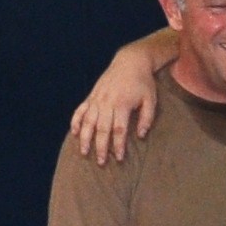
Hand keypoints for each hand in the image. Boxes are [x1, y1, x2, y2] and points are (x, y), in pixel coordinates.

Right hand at [70, 40, 165, 161]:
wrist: (130, 62)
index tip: (118, 158)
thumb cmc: (143, 83)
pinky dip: (76, 121)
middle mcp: (107, 102)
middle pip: (101, 129)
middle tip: (100, 162)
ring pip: (88, 122)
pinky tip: (74, 133)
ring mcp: (97, 99)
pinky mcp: (91, 96)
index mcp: (122, 104)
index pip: (119, 130)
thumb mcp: (151, 100)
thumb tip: (140, 136)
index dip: (118, 145)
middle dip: (100, 147)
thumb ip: (147, 119)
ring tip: (84, 152)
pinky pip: (80, 110)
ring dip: (85, 138)